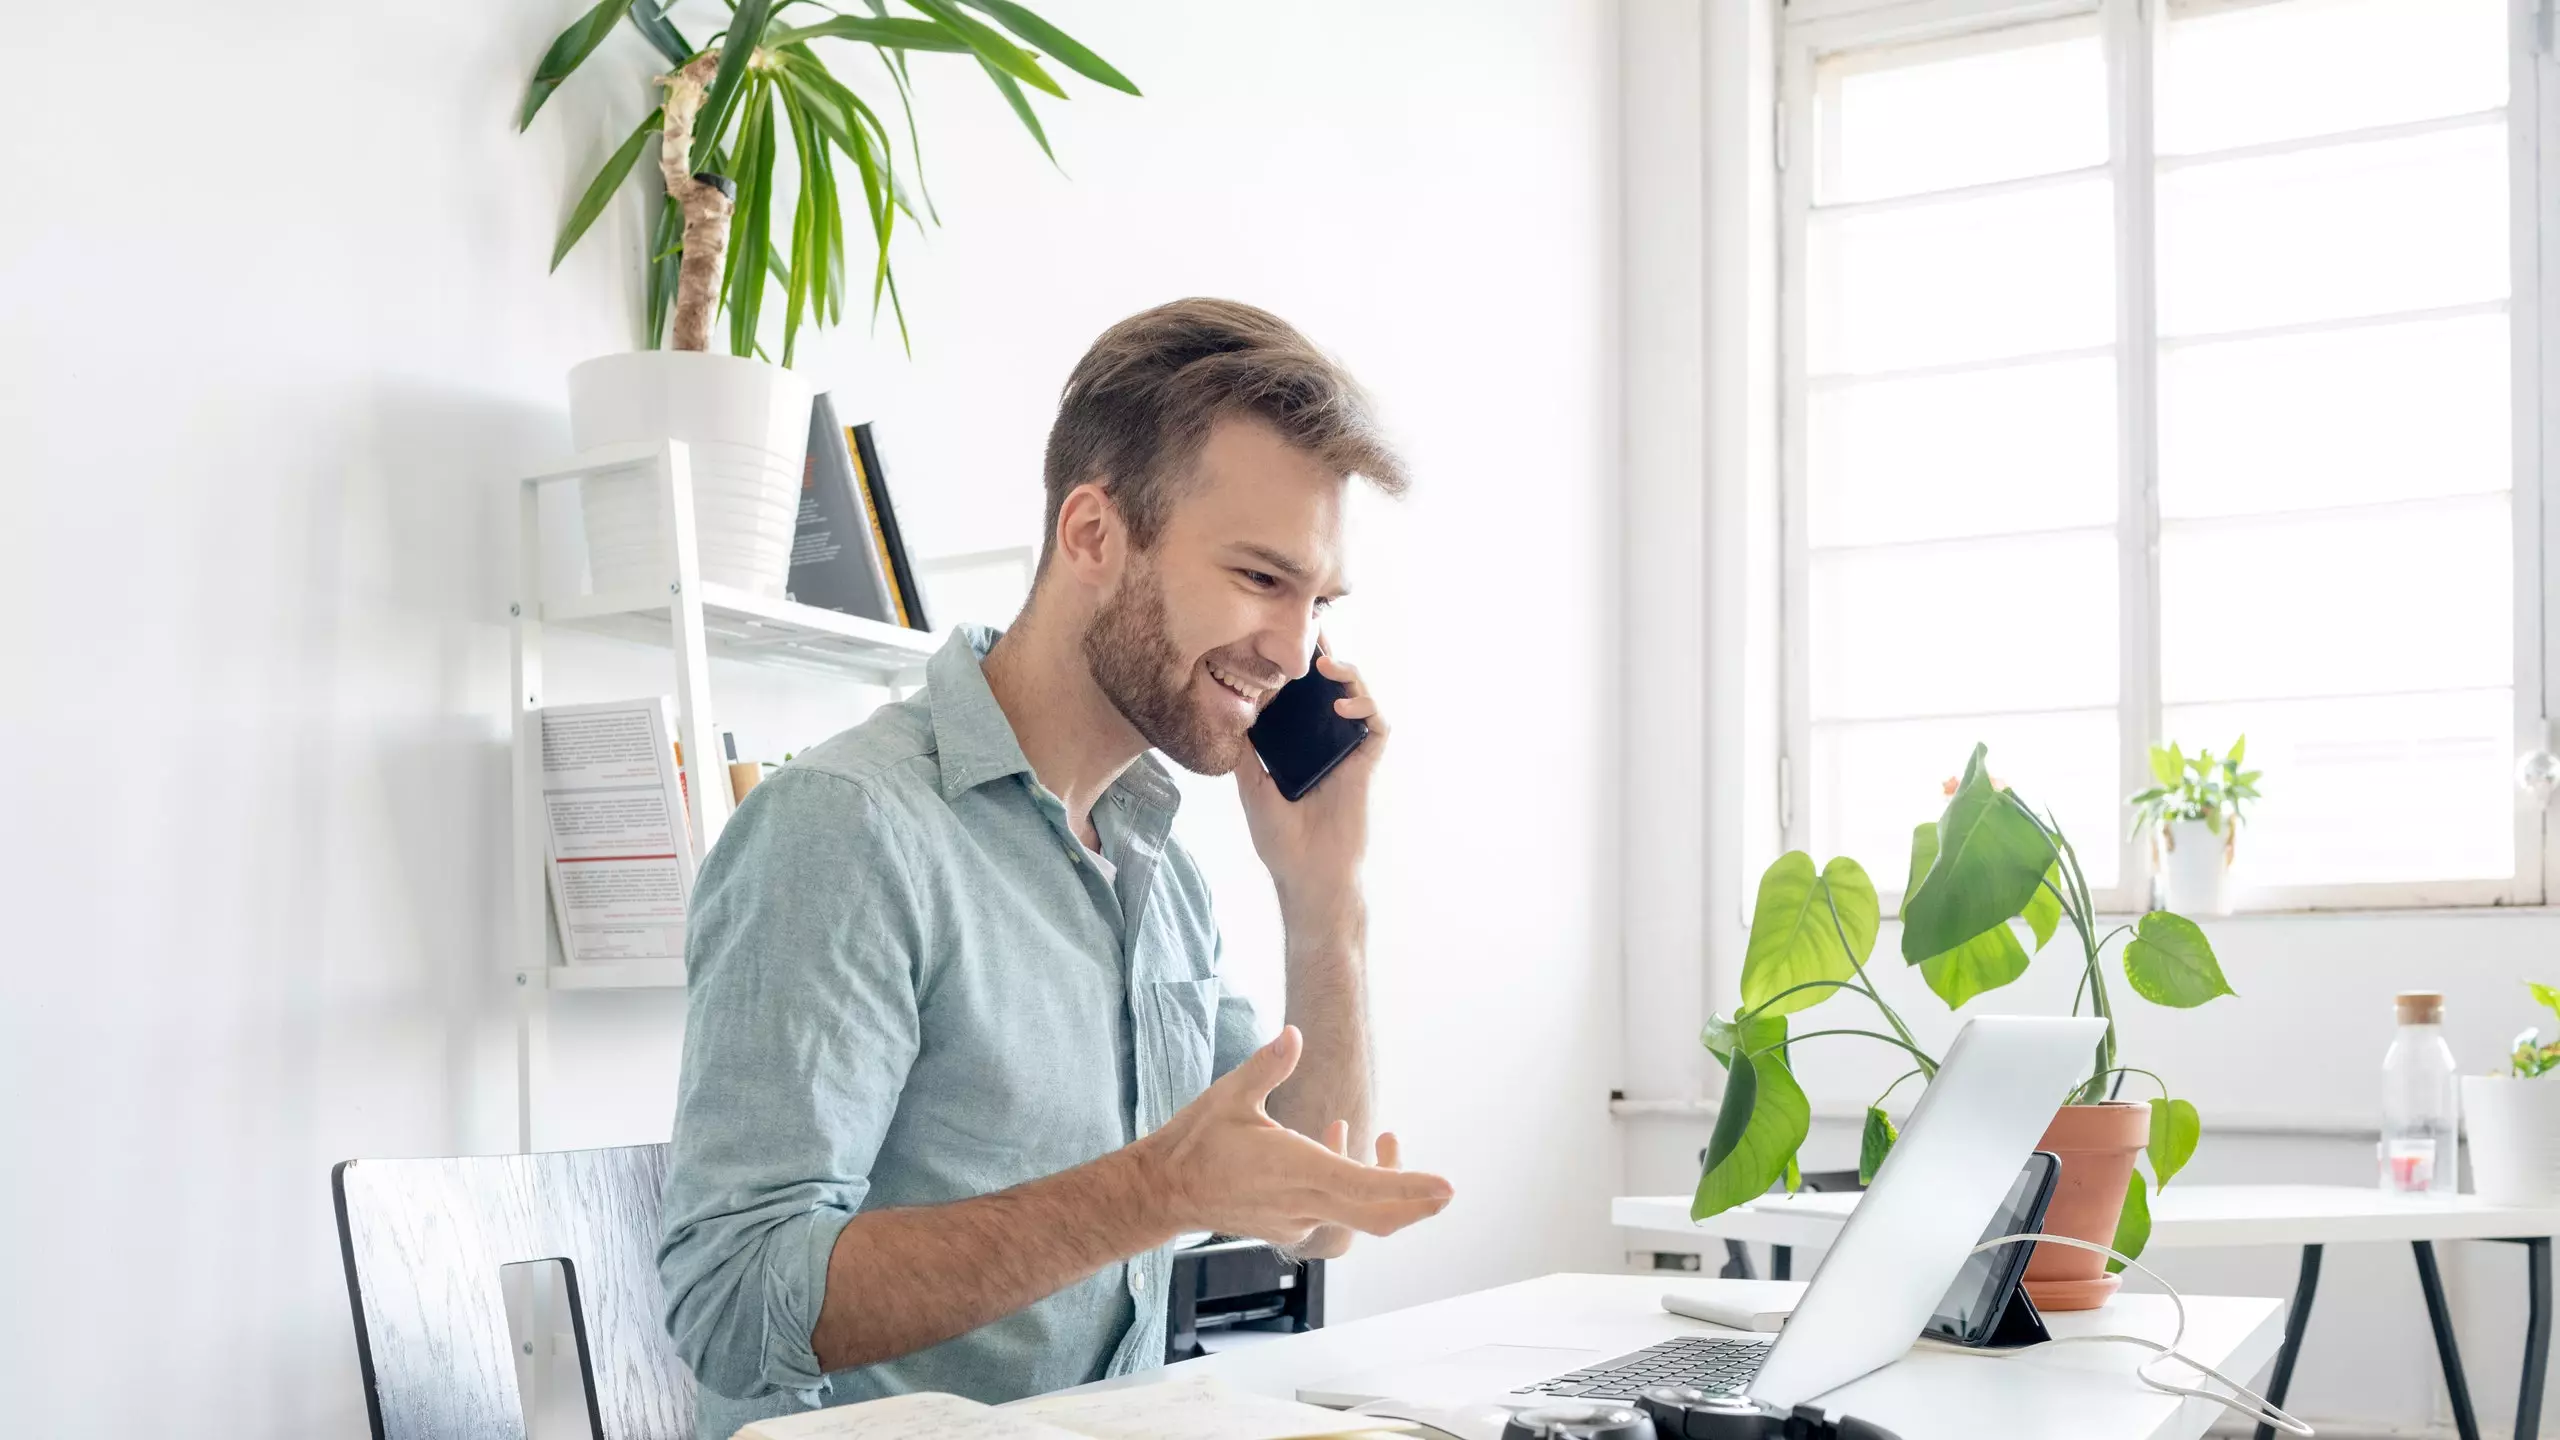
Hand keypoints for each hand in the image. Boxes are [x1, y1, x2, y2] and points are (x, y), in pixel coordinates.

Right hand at [1135, 1026, 1450, 1248]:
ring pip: (1357, 1214)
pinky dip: (1350, 1185)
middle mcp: (1303, 1203)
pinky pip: (1334, 1211)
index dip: (1411, 1188)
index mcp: (1297, 1171)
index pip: (1367, 1187)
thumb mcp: (1231, 1095)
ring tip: (1382, 1138)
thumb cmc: (1196, 1142)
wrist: (1163, 1192)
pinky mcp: (1288, 1224)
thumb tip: (1293, 1035)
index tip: (1446, 1188)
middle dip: (1415, 1202)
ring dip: (1379, 1184)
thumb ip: (1267, 1066)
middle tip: (1443, 1188)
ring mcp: (1296, 1219)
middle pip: (1377, 1217)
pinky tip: (1336, 1143)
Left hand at [1236, 648, 1386, 912]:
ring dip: (1348, 675)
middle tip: (1314, 629)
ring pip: (1359, 699)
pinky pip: (1376, 726)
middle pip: (1332, 690)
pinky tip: (1342, 705)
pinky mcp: (1366, 764)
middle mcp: (1326, 744)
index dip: (1297, 671)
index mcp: (1300, 747)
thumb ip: (1246, 754)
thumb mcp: (1252, 789)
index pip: (1301, 700)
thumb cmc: (1281, 841)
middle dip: (1327, 658)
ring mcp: (1348, 752)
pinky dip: (1365, 708)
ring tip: (1327, 665)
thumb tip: (1231, 716)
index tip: (1281, 642)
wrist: (1309, 874)